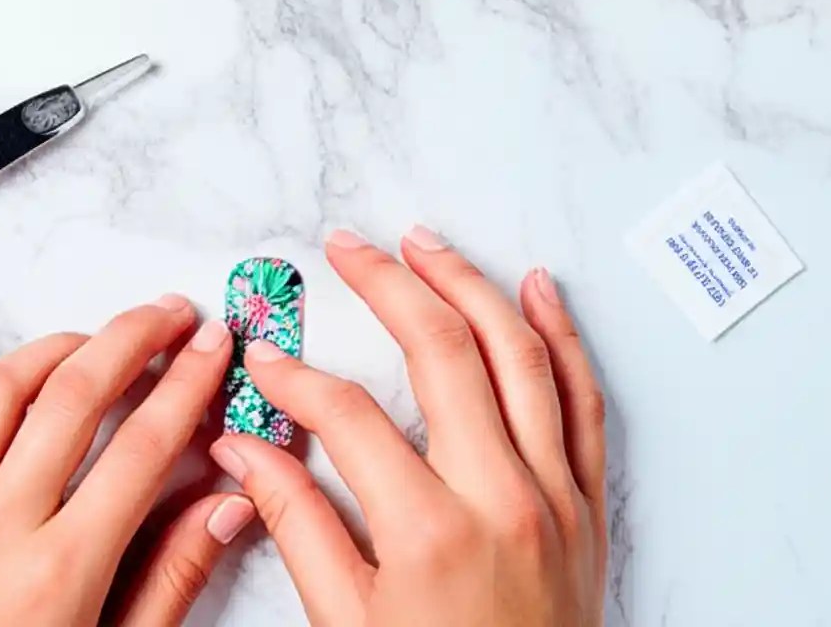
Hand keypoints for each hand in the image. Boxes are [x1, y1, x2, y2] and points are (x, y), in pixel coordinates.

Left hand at [0, 296, 252, 626]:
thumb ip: (171, 577)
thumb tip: (228, 502)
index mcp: (59, 573)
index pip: (142, 449)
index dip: (187, 385)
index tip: (213, 345)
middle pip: (74, 397)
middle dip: (132, 339)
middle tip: (170, 313)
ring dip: (56, 350)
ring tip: (98, 339)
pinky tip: (11, 382)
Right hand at [211, 227, 606, 625]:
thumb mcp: (348, 621)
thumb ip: (296, 525)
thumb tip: (243, 452)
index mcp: (431, 530)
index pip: (348, 417)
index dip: (296, 378)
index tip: (265, 360)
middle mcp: (503, 495)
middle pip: (444, 352)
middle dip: (388, 286)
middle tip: (349, 247)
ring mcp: (556, 492)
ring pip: (519, 355)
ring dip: (471, 286)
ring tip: (427, 242)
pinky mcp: (588, 501)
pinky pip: (582, 399)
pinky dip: (561, 335)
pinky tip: (536, 290)